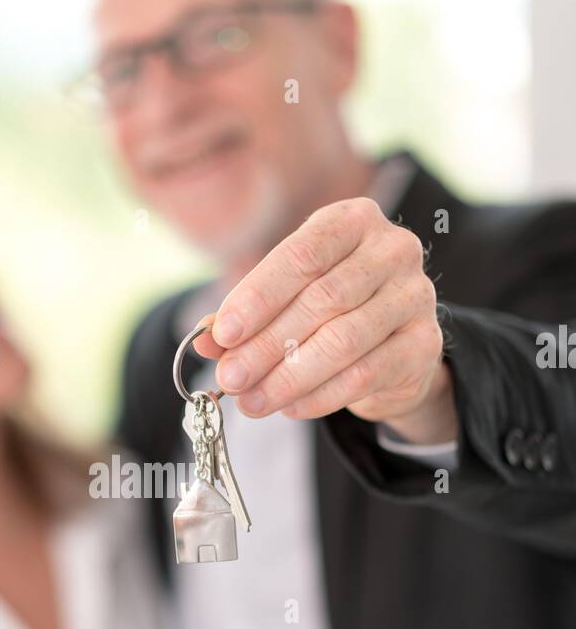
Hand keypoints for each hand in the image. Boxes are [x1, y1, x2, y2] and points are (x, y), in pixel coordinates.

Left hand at [193, 197, 457, 443]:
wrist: (394, 341)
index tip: (223, 333)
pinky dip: (321, 395)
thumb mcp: (286, 299)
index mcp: (353, 220)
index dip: (259, 296)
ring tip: (251, 401)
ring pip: (342, 341)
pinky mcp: (425, 343)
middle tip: (230, 377)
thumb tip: (204, 340)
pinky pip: (365, 374)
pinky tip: (290, 407)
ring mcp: (415, 295)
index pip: (301, 255)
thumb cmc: (332, 307)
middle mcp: (392, 249)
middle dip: (266, 345)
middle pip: (321, 301)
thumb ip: (247, 315)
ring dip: (288, 377)